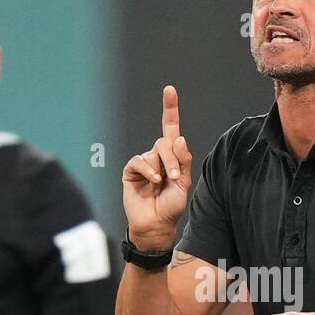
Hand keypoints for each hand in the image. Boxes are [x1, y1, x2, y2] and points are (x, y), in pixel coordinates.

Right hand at [122, 85, 192, 250]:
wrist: (157, 224)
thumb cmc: (171, 206)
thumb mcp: (183, 183)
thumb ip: (182, 160)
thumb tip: (178, 137)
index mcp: (172, 157)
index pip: (170, 128)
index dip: (170, 109)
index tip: (169, 90)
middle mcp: (157, 156)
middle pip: (165, 142)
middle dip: (172, 159)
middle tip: (174, 178)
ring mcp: (144, 163)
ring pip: (154, 152)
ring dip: (162, 167)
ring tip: (162, 184)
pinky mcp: (131, 171)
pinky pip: (140, 161)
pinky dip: (148, 170)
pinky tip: (152, 181)